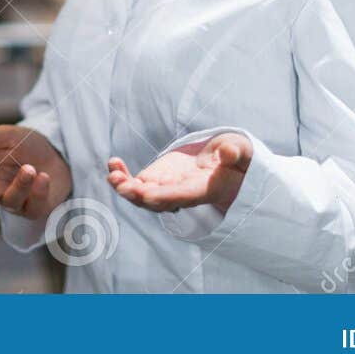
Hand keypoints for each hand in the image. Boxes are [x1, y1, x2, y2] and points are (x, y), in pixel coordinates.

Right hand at [0, 124, 70, 219]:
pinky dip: (38, 193)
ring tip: (29, 168)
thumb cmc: (26, 144)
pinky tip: (44, 177)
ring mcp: (15, 201)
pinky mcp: (35, 208)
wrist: (57, 151)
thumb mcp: (7, 135)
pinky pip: (33, 207)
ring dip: (19, 186)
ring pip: (11, 202)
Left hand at [106, 132, 252, 212]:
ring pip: (143, 195)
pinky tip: (113, 164)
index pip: (184, 196)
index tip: (149, 195)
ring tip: (113, 175)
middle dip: (140, 197)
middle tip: (122, 187)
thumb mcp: (241, 152)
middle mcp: (182, 194)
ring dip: (126, 187)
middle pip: (159, 202)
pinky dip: (123, 176)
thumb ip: (235, 152)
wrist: (224, 162)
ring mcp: (167, 187)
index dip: (166, 196)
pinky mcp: (157, 179)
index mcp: (204, 189)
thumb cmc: (235, 158)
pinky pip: (136, 183)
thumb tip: (227, 151)